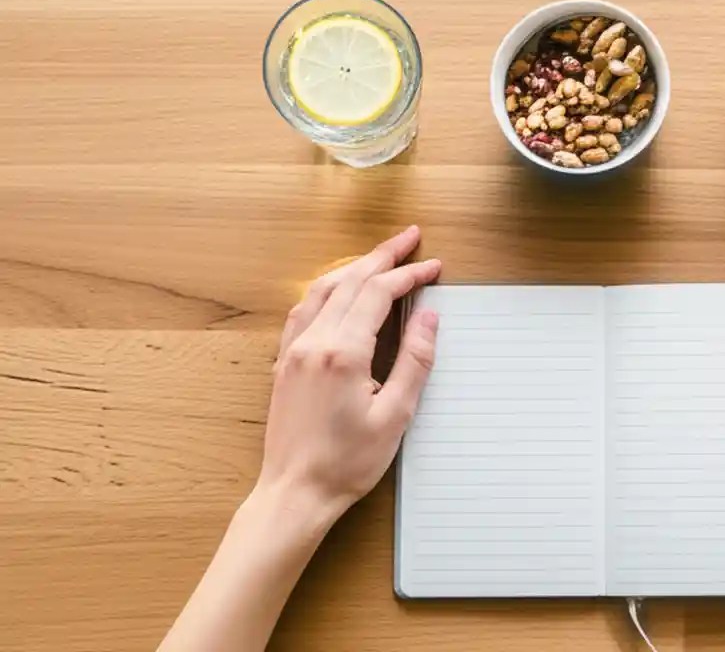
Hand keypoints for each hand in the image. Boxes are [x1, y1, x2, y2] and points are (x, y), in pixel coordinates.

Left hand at [259, 225, 441, 521]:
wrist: (295, 492)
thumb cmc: (346, 463)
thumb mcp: (395, 415)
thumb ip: (415, 361)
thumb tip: (429, 318)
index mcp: (342, 352)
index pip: (379, 293)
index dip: (409, 274)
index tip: (434, 266)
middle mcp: (313, 342)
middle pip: (351, 281)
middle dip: (384, 255)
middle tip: (410, 238)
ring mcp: (294, 350)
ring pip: (324, 289)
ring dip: (355, 266)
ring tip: (380, 256)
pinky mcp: (284, 363)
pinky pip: (304, 309)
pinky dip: (327, 288)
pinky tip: (338, 289)